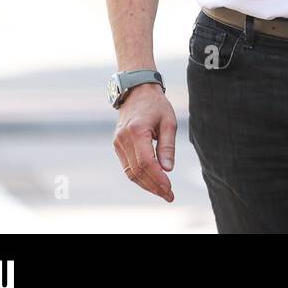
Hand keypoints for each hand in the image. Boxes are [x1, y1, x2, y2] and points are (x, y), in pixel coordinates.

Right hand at [113, 83, 175, 201]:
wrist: (136, 91)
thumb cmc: (156, 105)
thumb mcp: (169, 122)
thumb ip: (168, 146)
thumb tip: (168, 169)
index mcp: (137, 132)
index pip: (146, 162)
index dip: (157, 178)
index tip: (169, 189)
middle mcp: (123, 139)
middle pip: (137, 171)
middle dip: (153, 186)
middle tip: (169, 196)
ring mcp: (118, 143)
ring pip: (130, 172)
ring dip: (146, 184)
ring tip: (163, 192)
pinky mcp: (117, 145)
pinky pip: (128, 166)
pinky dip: (140, 176)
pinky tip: (152, 182)